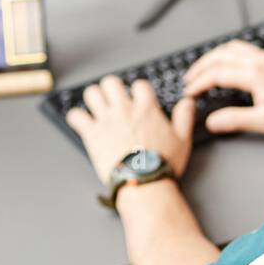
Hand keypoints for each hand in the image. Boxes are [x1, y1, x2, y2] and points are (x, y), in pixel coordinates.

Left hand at [66, 75, 195, 186]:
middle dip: (111, 88)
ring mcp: (106, 120)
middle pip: (111, 83)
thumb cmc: (162, 163)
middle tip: (112, 98)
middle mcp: (124, 109)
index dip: (137, 90)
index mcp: (146, 108)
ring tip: (95, 106)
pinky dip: (76, 117)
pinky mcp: (91, 134)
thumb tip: (188, 102)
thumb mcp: (183, 139)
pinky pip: (76, 116)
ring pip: (92, 93)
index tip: (137, 98)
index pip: (139, 85)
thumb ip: (184, 117)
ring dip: (93, 98)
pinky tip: (80, 121)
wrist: (143, 182)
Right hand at [183, 40, 263, 137]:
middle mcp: (257, 60)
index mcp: (253, 74)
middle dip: (200, 67)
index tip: (189, 93)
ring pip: (230, 48)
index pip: (216, 74)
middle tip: (189, 80)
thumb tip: (212, 121)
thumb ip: (235, 120)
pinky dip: (226, 53)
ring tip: (202, 69)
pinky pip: (241, 48)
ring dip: (212, 57)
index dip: (199, 83)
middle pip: (219, 56)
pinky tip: (226, 62)